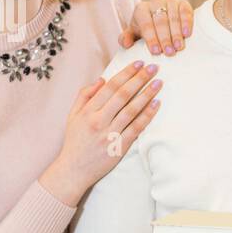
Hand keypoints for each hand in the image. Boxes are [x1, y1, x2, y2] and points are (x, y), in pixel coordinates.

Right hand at [39, 60, 162, 205]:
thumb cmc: (75, 140)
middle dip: (139, 79)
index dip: (126, 73)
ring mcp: (110, 134)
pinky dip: (147, 115)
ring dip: (147, 95)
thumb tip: (102, 79)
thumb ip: (85, 95)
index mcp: (88, 111)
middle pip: (123, 95)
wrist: (74, 169)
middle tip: (154, 68)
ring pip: (132, 110)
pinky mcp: (119, 147)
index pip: (110, 87)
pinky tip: (156, 104)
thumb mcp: (73, 115)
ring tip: (158, 83)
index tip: (138, 63)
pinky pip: (136, 128)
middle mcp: (99, 120)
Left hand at [121, 0, 193, 55]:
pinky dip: (187, 23)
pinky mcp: (183, 3)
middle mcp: (155, 2)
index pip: (146, 24)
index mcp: (141, 9)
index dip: (151, 38)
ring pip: (173, 16)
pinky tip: (187, 34)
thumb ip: (127, 38)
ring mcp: (170, 1)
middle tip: (169, 52)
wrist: (163, 19)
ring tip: (179, 47)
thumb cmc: (148, 29)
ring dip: (176, 33)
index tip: (156, 51)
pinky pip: (185, 11)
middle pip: (160, 20)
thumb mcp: (136, 34)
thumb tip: (126, 44)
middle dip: (165, 38)